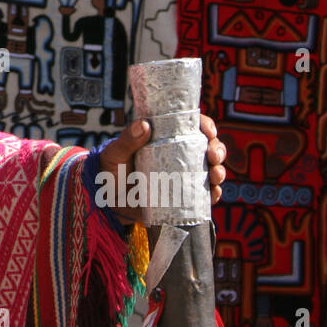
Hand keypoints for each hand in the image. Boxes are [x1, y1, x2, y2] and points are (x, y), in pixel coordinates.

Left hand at [98, 114, 225, 225]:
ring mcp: (183, 176)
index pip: (191, 126)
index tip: (208, 131)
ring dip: (219, 171)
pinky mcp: (184, 196)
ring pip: (211, 170)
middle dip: (217, 149)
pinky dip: (214, 194)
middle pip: (208, 147)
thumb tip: (144, 124)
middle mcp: (178, 155)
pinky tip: (213, 193)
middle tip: (213, 156)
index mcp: (165, 138)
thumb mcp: (116, 153)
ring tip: (215, 175)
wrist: (107, 202)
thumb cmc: (110, 171)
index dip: (206, 126)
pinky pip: (206, 195)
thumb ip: (127, 139)